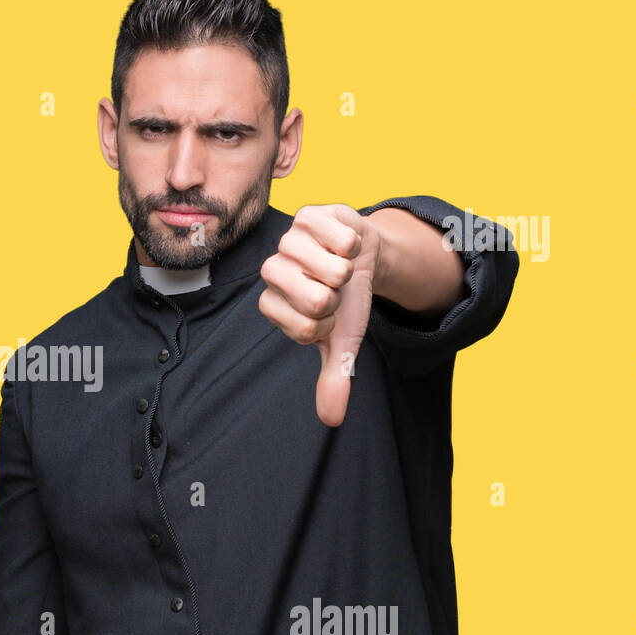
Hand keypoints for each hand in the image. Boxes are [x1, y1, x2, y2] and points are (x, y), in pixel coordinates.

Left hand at [258, 204, 381, 427]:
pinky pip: (343, 238)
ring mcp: (288, 241)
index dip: (328, 323)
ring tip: (340, 265)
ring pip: (332, 267)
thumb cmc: (346, 300)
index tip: (328, 314)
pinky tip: (345, 244)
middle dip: (341, 297)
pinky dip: (355, 244)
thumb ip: (335, 376)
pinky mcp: (309, 215)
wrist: (363, 255)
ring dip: (348, 270)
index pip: (304, 327)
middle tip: (335, 288)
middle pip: (317, 298)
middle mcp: (272, 271)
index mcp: (273, 304)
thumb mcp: (343, 340)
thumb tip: (332, 419)